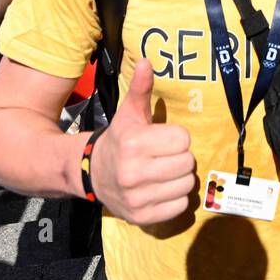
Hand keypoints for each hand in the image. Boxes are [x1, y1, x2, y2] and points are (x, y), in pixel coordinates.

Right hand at [88, 59, 194, 224]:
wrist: (92, 174)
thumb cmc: (119, 140)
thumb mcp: (128, 114)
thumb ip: (140, 89)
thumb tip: (147, 61)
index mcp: (133, 144)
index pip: (183, 139)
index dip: (176, 138)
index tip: (162, 139)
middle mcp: (133, 172)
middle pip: (187, 162)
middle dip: (179, 158)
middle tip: (163, 157)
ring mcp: (138, 198)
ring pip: (187, 185)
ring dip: (179, 179)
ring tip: (163, 173)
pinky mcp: (142, 218)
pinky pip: (180, 206)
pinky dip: (175, 199)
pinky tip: (160, 190)